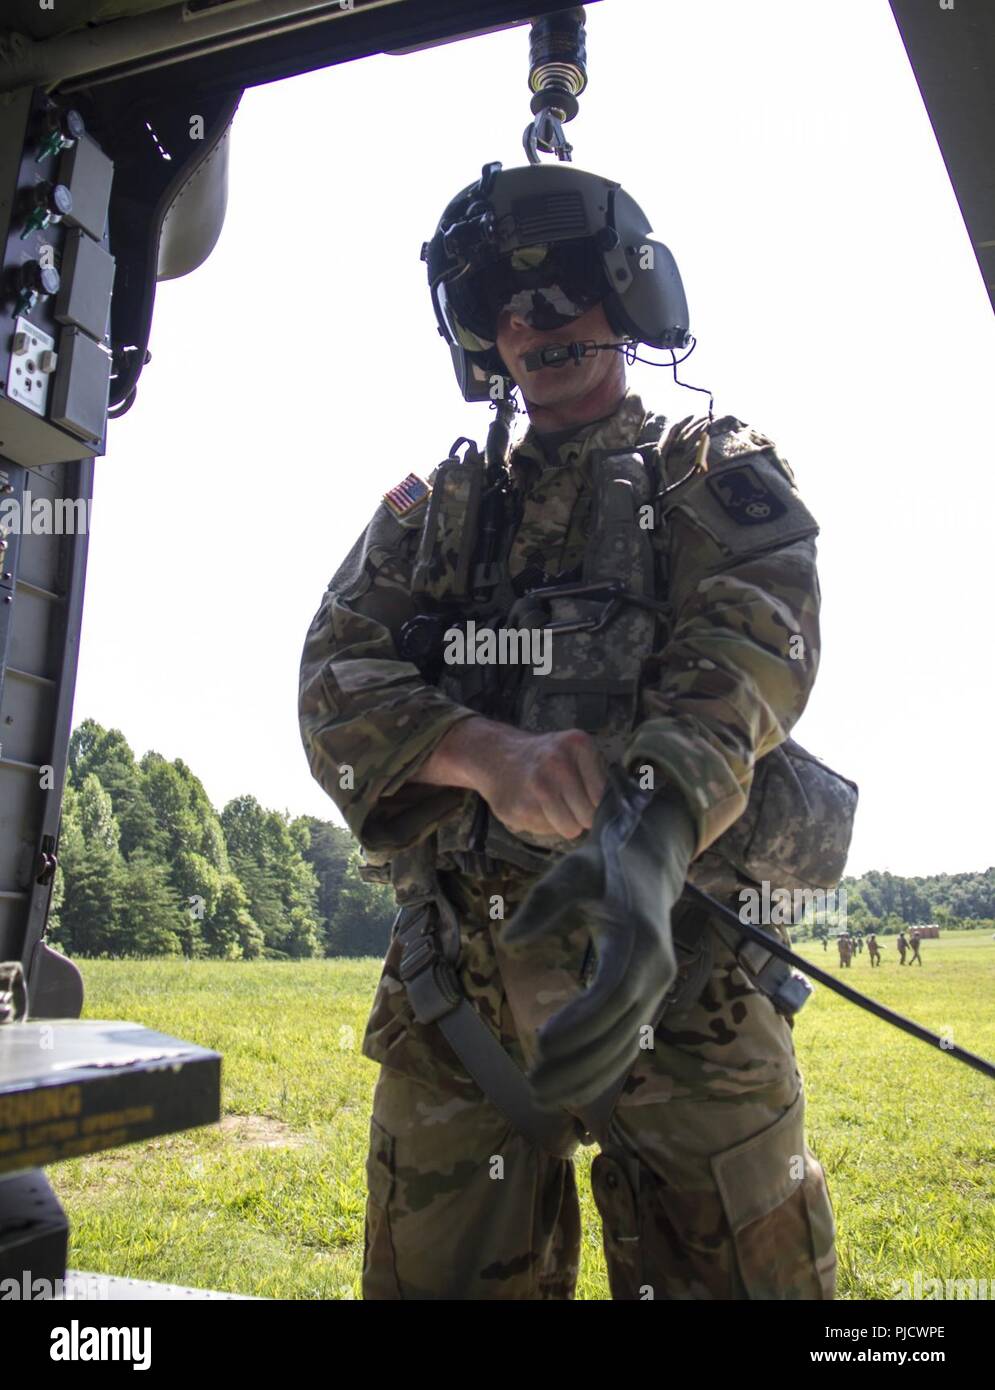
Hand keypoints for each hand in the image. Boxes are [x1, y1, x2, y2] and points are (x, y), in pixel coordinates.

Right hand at [413, 716, 607, 840]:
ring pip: (570, 829)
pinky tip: (531, 805)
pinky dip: (541, 823)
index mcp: (577, 745)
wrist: (494, 755)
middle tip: (567, 803)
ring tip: (550, 804)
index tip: (587, 799)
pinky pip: (546, 831)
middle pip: (588, 816)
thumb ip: (597, 777)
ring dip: (562, 823)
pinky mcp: (519, 809)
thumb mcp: (572, 751)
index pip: (603, 796)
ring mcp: (537, 788)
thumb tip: (621, 813)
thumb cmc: (543, 758)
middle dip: (580, 816)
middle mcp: (558, 764)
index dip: (597, 804)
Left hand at [500, 767, 696, 1109]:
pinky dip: (602, 1069)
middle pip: (620, 1030)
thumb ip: (541, 904)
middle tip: (532, 1085)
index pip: (611, 992)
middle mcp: (655, 970)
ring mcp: (657, 988)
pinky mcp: (650, 998)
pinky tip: (570, 1088)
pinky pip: (629, 1042)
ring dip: (587, 1077)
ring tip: (543, 1097)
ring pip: (626, 1046)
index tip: (541, 1043)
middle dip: (577, 1064)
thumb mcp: (569, 871)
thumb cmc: (602, 867)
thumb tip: (509, 940)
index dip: (580, 1023)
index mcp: (637, 938)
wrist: (649, 865)